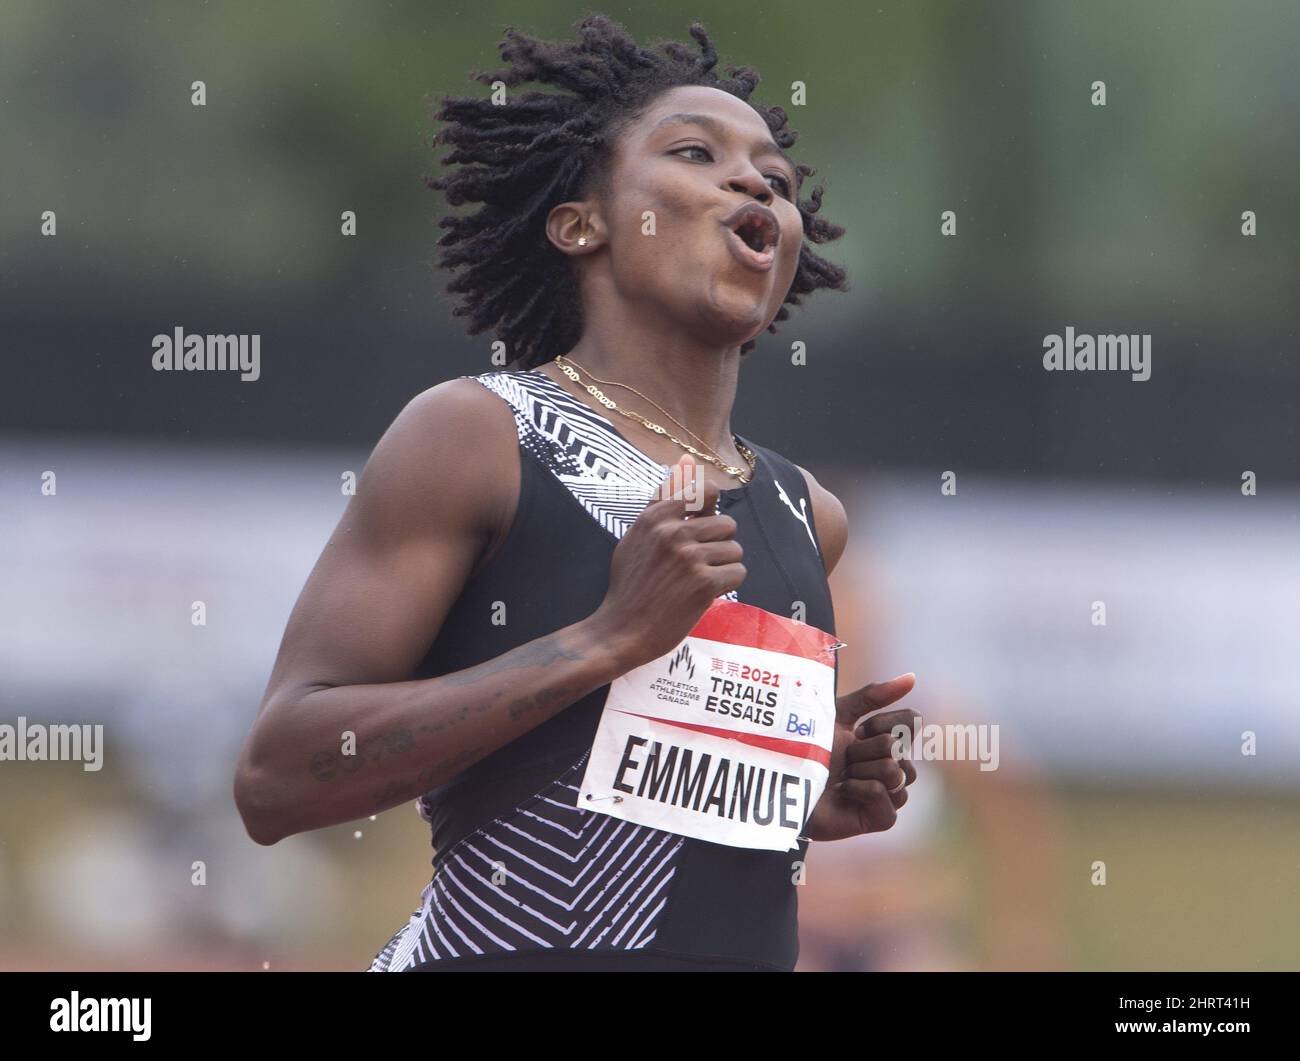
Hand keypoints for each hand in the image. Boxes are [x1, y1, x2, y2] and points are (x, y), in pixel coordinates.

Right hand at [588, 454, 745, 671]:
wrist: (621, 630)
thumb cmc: (630, 583)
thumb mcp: (637, 534)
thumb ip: (664, 498)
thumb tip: (687, 461)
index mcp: (655, 516)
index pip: (706, 492)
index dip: (708, 516)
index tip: (696, 535)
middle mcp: (673, 532)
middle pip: (727, 524)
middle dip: (717, 546)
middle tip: (695, 566)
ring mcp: (689, 558)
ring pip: (735, 550)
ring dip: (723, 567)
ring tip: (698, 581)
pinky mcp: (704, 584)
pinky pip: (738, 573)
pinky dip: (726, 586)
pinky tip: (704, 594)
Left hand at [804, 673, 917, 841]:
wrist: (782, 781)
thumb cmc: (806, 748)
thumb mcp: (838, 715)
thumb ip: (873, 696)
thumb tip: (912, 677)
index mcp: (884, 740)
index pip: (911, 722)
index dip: (884, 722)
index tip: (857, 730)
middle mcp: (891, 765)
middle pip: (899, 747)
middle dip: (864, 748)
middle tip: (842, 758)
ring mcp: (888, 793)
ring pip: (896, 773)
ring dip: (862, 769)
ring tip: (841, 776)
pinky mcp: (880, 817)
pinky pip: (886, 796)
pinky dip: (861, 789)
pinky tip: (843, 791)